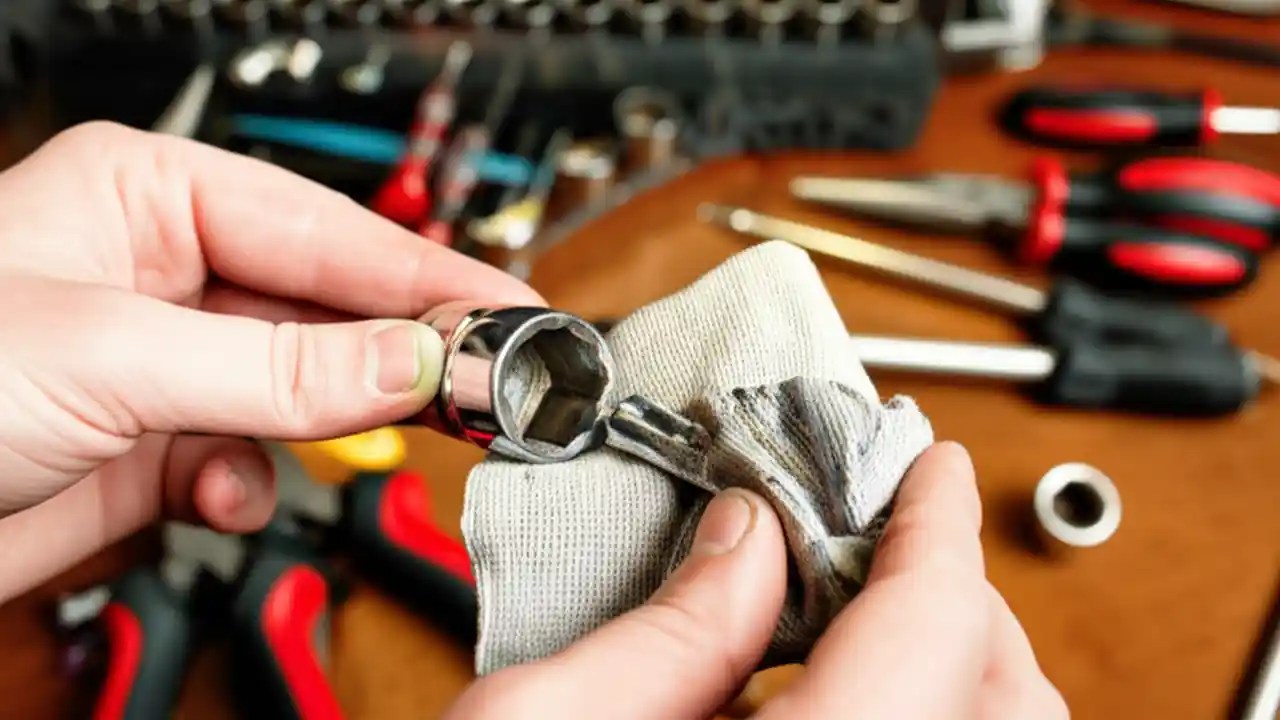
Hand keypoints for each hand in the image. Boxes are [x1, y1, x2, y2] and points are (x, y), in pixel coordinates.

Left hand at [0, 122, 540, 599]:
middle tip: (476, 382)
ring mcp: (166, 362)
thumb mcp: (112, 354)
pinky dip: (251, 484)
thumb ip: (280, 366)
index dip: (423, 273)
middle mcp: (164, 273)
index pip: (324, 228)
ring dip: (323, 424)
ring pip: (300, 389)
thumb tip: (409, 359)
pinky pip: (251, 456)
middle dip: (392, 352)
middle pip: (324, 307)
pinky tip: (223, 492)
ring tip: (365, 435)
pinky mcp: (157, 444)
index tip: (504, 312)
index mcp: (149, 198)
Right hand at [445, 442, 1067, 718]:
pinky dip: (919, 718)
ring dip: (946, 661)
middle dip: (954, 596)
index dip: (940, 528)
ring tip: (859, 610)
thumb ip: (670, 627)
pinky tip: (838, 690)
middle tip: (876, 537)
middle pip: (1003, 696)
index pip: (938, 629)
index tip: (932, 471)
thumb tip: (749, 539)